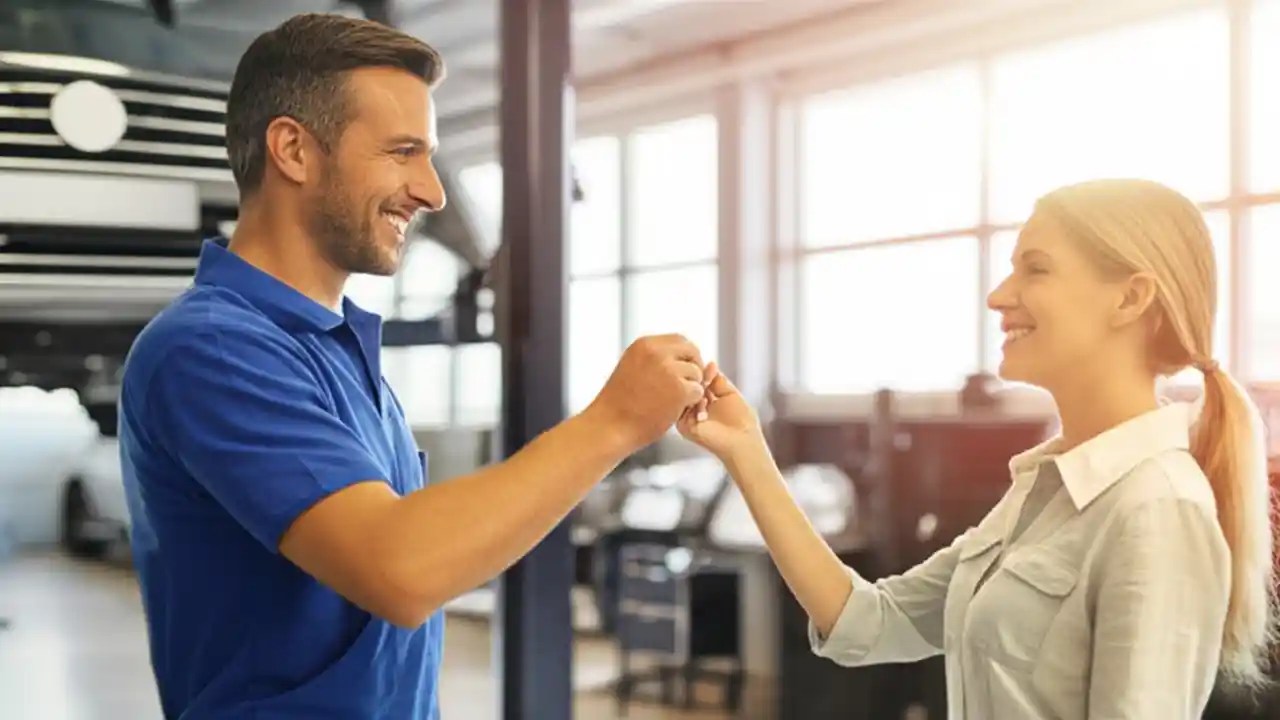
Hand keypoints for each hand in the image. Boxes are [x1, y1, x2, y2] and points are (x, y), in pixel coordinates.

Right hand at [585, 335, 707, 452]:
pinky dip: (692, 402)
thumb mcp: (632, 367)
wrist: (610, 426)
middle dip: (694, 367)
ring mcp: (669, 370)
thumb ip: (653, 358)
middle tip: (688, 384)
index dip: (686, 355)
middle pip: (692, 351)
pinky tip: (676, 409)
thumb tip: (677, 356)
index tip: (685, 368)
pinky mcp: (679, 389)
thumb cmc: (619, 405)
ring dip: (691, 387)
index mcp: (644, 345)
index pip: (679, 340)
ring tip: (674, 400)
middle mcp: (657, 352)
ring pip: (697, 373)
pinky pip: (698, 391)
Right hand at [677, 362, 763, 461]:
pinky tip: (705, 404)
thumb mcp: (731, 393)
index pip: (698, 381)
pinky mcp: (683, 425)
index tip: (709, 366)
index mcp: (707, 400)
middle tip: (706, 379)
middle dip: (697, 379)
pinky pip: (681, 407)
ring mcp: (688, 417)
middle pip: (688, 386)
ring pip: (683, 395)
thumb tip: (709, 364)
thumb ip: (718, 379)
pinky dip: (694, 402)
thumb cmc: (741, 422)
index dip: (702, 372)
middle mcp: (695, 408)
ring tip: (708, 395)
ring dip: (696, 391)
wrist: (741, 441)